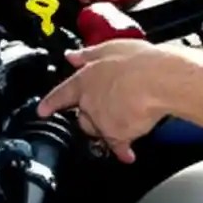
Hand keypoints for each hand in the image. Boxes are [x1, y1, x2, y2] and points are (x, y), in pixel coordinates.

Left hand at [36, 40, 169, 162]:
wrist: (159, 81)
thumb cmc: (141, 62)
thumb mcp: (111, 48)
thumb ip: (89, 54)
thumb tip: (72, 55)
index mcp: (85, 80)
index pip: (61, 94)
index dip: (51, 102)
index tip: (43, 110)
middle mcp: (89, 103)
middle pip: (83, 116)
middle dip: (93, 115)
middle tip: (111, 107)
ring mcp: (102, 121)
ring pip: (99, 130)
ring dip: (108, 129)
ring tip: (125, 122)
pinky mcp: (117, 135)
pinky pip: (117, 146)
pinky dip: (122, 150)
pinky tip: (128, 154)